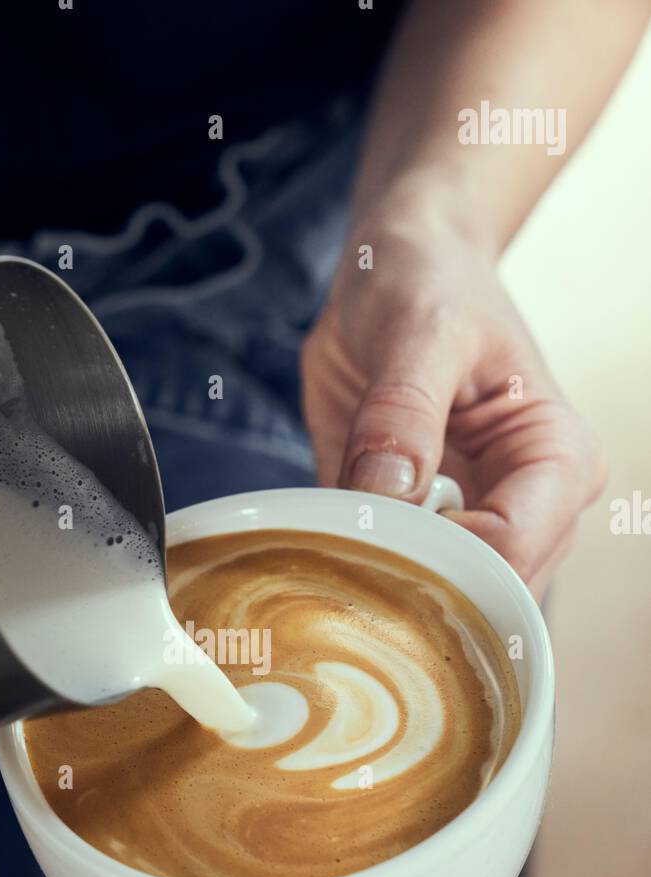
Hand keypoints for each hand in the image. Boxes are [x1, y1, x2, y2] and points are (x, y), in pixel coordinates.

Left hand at [302, 191, 604, 596]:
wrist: (401, 269)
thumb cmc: (431, 282)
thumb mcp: (417, 327)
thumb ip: (402, 412)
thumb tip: (386, 492)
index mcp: (556, 460)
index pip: (510, 551)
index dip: (439, 557)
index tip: (373, 530)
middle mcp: (528, 508)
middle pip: (479, 594)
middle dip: (410, 584)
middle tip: (343, 547)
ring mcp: (473, 527)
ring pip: (437, 602)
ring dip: (379, 584)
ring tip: (334, 539)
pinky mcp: (418, 531)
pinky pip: (388, 579)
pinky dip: (352, 574)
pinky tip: (324, 546)